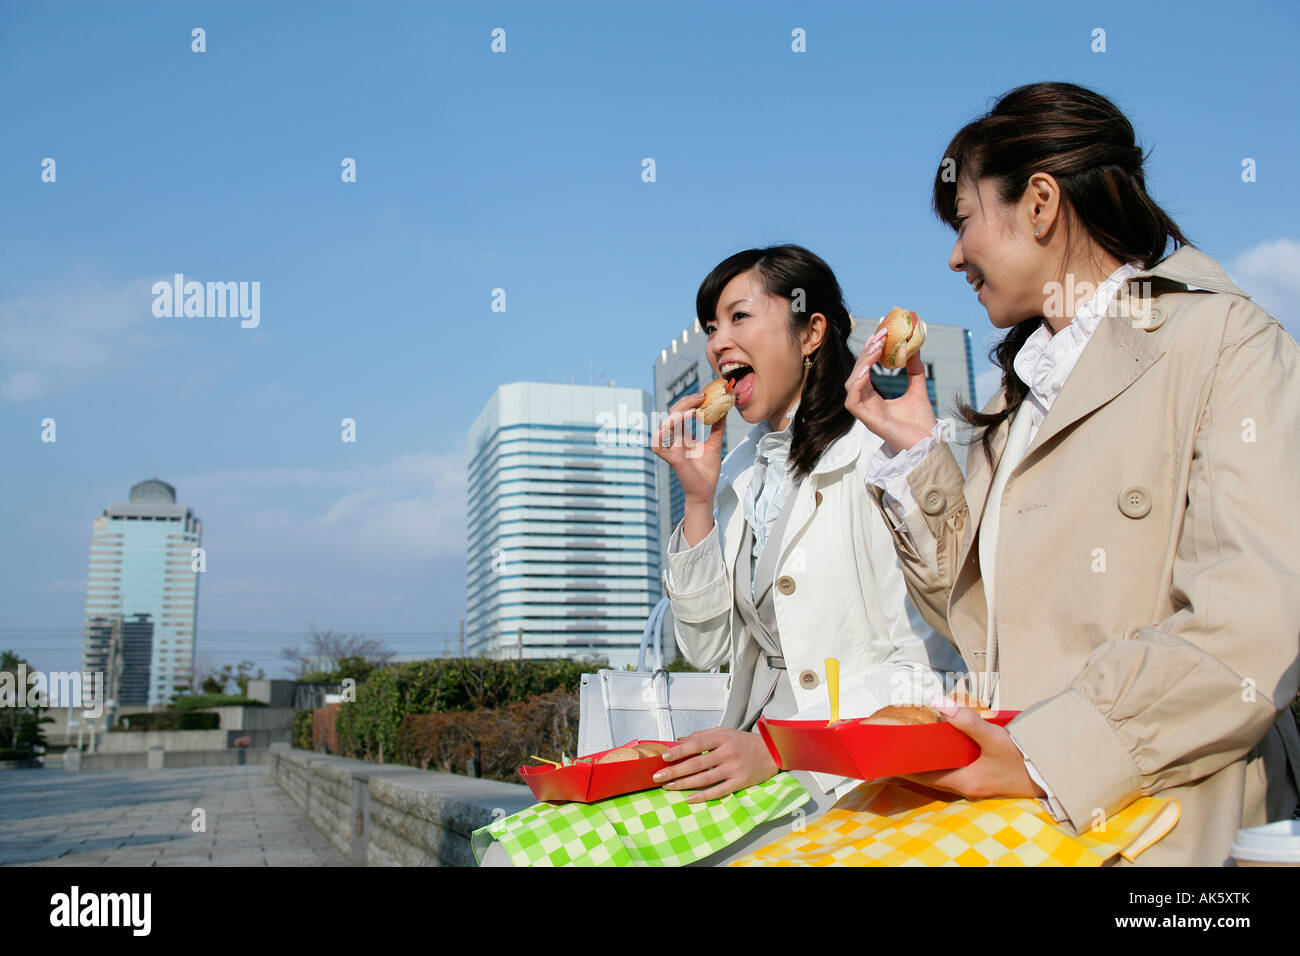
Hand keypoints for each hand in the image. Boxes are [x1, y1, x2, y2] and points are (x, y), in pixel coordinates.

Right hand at [650, 392, 725, 503]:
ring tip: (694, 409)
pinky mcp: (671, 459)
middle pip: (672, 414)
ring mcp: (671, 449)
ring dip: (678, 414)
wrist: (706, 492)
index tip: (704, 395)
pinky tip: (679, 424)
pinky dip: (663, 433)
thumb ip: (717, 428)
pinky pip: (658, 444)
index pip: (681, 414)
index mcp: (683, 437)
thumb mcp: (714, 445)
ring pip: (664, 425)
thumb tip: (724, 410)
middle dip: (685, 402)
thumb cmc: (707, 472)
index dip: (690, 402)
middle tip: (702, 396)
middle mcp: (675, 441)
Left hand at [652, 727, 778, 802]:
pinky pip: (718, 791)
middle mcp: (727, 753)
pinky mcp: (740, 782)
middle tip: (658, 776)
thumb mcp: (724, 732)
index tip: (664, 757)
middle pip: (697, 763)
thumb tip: (679, 741)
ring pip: (704, 779)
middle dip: (675, 771)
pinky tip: (689, 798)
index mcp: (722, 738)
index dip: (679, 751)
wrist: (772, 751)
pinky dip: (703, 796)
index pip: (696, 744)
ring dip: (684, 784)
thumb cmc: (744, 741)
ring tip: (668, 786)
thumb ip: (702, 736)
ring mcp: (734, 768)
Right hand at [844, 326, 936, 452]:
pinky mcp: (868, 421)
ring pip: (851, 385)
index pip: (864, 371)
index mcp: (875, 399)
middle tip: (880, 335)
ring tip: (876, 349)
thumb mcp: (918, 389)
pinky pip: (853, 401)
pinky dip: (857, 385)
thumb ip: (914, 370)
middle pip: (857, 375)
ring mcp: (866, 413)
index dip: (870, 352)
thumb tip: (914, 348)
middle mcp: (867, 405)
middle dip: (866, 353)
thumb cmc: (922, 423)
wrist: (928, 443)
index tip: (880, 334)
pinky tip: (867, 371)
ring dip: (861, 365)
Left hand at [899, 697, 1046, 799]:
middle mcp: (967, 787)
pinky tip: (945, 746)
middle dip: (914, 762)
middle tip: (897, 745)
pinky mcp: (987, 779)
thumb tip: (937, 701)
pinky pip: (958, 770)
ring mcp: (978, 784)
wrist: (1054, 774)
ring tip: (915, 743)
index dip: (904, 768)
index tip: (886, 757)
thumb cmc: (1023, 759)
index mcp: (964, 781)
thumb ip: (966, 720)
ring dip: (931, 761)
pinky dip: (947, 760)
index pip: (923, 777)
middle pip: (932, 775)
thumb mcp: (993, 737)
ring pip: (945, 773)